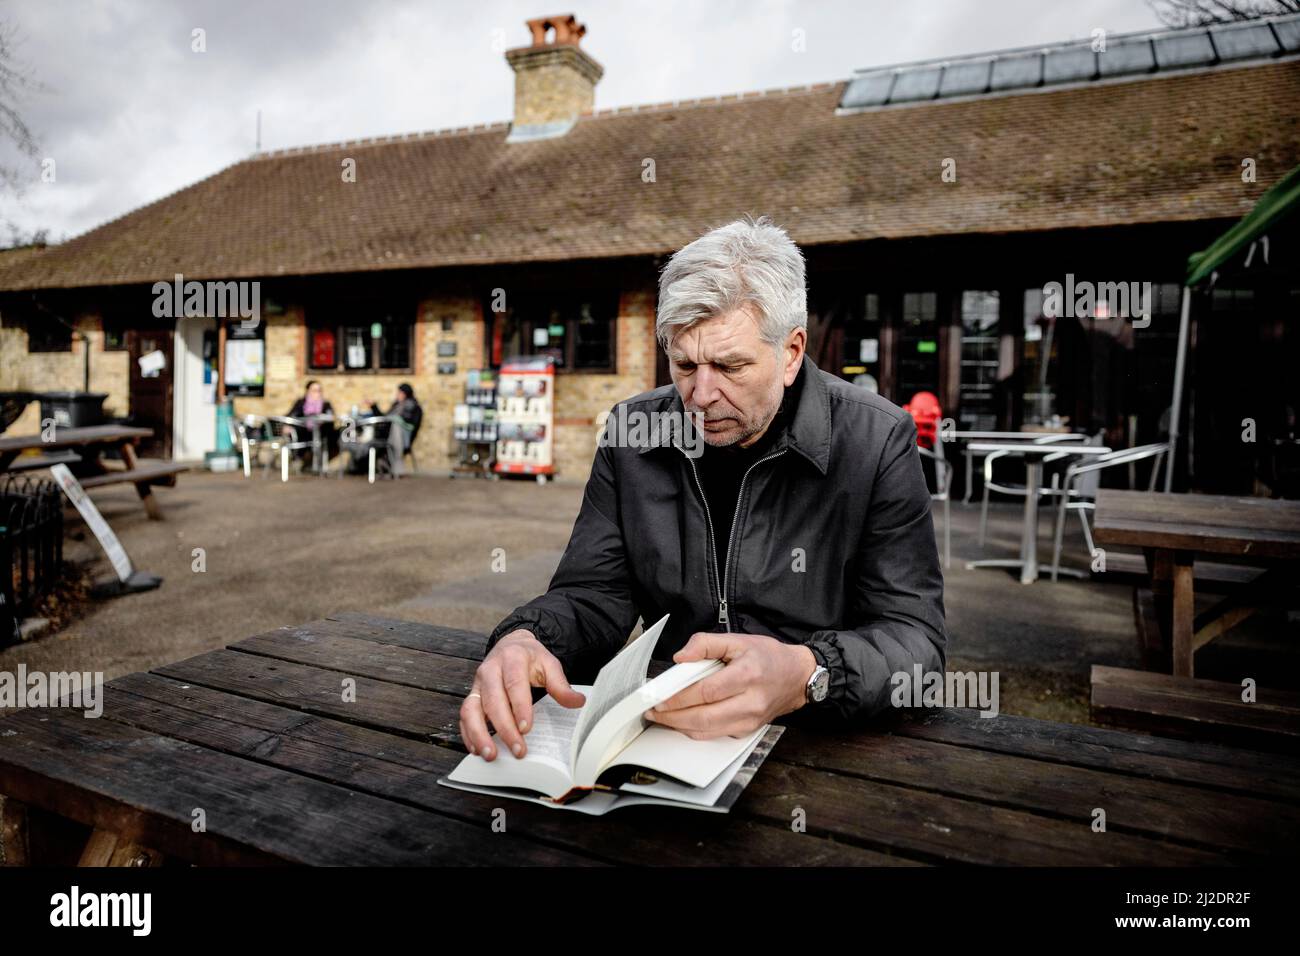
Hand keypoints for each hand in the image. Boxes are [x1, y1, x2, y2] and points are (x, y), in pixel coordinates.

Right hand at [459, 629, 585, 761]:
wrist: (511, 645)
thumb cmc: (531, 658)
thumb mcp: (549, 664)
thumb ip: (561, 685)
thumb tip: (578, 702)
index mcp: (512, 658)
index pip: (514, 684)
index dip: (519, 707)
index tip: (526, 728)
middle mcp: (490, 670)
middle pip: (493, 700)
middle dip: (504, 728)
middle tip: (518, 750)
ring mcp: (477, 683)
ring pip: (471, 709)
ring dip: (479, 734)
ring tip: (491, 754)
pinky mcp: (471, 695)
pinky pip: (464, 715)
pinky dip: (468, 734)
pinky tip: (477, 749)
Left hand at [644, 632, 817, 738]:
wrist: (797, 677)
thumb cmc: (768, 657)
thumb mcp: (738, 640)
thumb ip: (706, 643)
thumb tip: (680, 657)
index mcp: (747, 675)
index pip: (706, 691)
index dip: (679, 696)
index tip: (659, 697)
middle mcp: (750, 702)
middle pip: (704, 716)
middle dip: (673, 716)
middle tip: (653, 711)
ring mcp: (749, 720)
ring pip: (707, 731)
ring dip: (679, 726)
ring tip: (661, 717)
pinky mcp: (747, 730)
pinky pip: (715, 735)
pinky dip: (694, 730)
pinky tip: (681, 721)